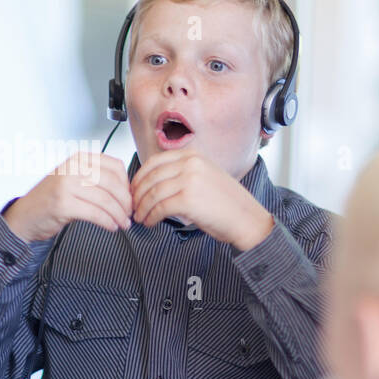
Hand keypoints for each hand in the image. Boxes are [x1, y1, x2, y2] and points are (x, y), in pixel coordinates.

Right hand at [3, 152, 132, 241]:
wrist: (25, 215)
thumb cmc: (51, 199)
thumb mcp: (74, 180)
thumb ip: (97, 180)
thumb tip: (127, 191)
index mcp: (78, 159)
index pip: (115, 166)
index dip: (127, 185)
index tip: (130, 198)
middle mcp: (72, 167)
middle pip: (113, 183)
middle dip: (125, 202)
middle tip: (129, 214)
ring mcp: (65, 185)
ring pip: (105, 199)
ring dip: (118, 214)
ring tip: (123, 223)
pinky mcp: (62, 204)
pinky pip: (95, 213)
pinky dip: (107, 222)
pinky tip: (111, 227)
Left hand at [130, 150, 274, 250]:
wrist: (246, 218)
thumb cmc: (225, 203)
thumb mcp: (204, 176)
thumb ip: (181, 173)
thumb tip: (151, 183)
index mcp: (192, 155)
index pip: (154, 162)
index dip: (139, 177)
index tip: (134, 190)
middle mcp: (190, 164)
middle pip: (150, 177)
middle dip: (137, 194)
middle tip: (133, 207)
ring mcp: (189, 180)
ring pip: (153, 193)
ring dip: (142, 208)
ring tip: (140, 218)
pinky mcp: (188, 199)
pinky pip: (160, 208)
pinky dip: (151, 217)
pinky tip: (150, 222)